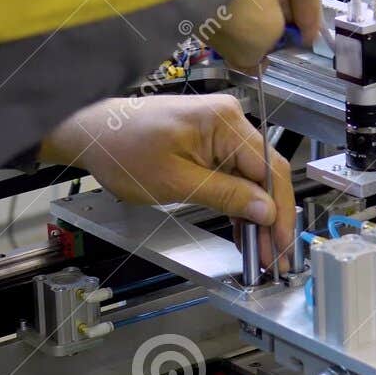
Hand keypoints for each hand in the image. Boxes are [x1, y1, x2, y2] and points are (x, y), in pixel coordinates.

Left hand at [40, 94, 294, 269]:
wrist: (93, 133)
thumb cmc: (123, 149)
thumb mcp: (177, 182)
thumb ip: (226, 195)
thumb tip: (265, 210)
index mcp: (225, 121)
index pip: (271, 169)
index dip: (280, 211)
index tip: (282, 241)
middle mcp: (229, 120)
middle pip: (265, 174)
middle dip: (271, 217)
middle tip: (274, 254)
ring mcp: (220, 131)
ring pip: (251, 178)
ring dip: (255, 214)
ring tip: (260, 250)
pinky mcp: (209, 143)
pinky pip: (234, 175)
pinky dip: (237, 202)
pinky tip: (242, 229)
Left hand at [206, 0, 321, 71]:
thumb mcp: (259, 36)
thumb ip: (260, 52)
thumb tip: (251, 57)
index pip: (308, 0)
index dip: (304, 29)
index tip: (300, 46)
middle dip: (267, 16)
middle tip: (258, 42)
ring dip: (240, 3)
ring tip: (226, 28)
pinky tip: (205, 7)